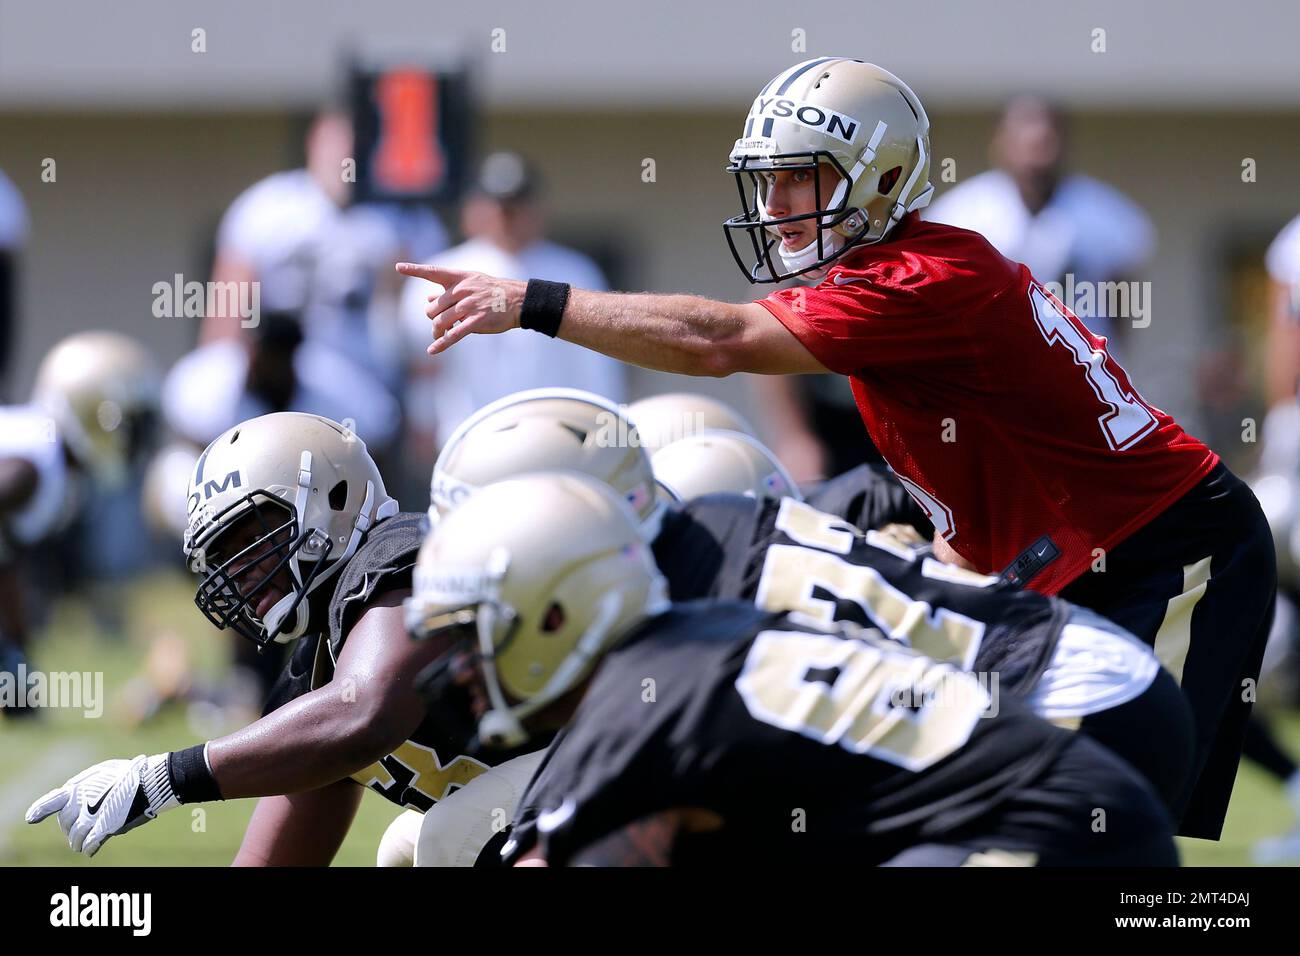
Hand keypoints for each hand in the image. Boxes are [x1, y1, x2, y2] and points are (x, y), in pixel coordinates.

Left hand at [25, 753, 178, 856]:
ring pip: (75, 838)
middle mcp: (79, 804)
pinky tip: (91, 848)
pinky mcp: (103, 830)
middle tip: (84, 826)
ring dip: (79, 841)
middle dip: (72, 828)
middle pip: (65, 825)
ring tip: (85, 841)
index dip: (39, 810)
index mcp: (76, 788)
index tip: (31, 818)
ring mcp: (90, 818)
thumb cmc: (130, 774)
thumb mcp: (102, 772)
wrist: (151, 781)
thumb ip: (83, 785)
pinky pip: (89, 845)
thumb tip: (71, 798)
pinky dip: (89, 848)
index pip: (51, 802)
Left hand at [396, 263, 526, 355]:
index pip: (432, 272)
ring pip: (440, 322)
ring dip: (437, 331)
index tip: (398, 267)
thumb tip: (428, 298)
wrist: (517, 300)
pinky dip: (442, 343)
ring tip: (439, 335)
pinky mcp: (476, 321)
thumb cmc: (492, 292)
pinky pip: (454, 334)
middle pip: (432, 308)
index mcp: (459, 278)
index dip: (414, 269)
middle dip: (432, 318)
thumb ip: (448, 291)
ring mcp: (468, 306)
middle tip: (438, 324)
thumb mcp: (471, 284)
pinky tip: (432, 350)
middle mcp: (461, 290)